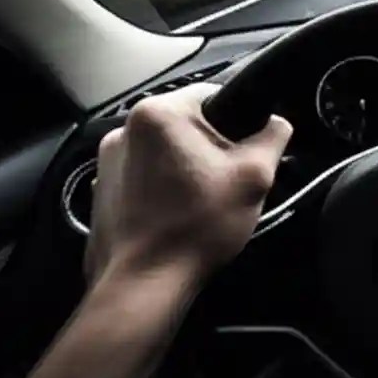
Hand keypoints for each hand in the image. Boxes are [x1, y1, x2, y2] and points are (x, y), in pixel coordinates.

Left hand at [86, 83, 292, 286]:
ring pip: (165, 151)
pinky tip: (174, 216)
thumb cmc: (197, 227)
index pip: (213, 94)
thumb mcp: (254, 177)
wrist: (143, 283)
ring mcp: (106, 159)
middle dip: (210, 149)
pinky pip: (144, 175)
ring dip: (184, 168)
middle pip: (187, 124)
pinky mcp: (101, 188)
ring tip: (199, 205)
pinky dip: (162, 189)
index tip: (244, 154)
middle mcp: (124, 128)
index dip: (238, 123)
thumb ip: (273, 137)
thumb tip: (276, 123)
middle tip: (225, 184)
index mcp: (158, 113)